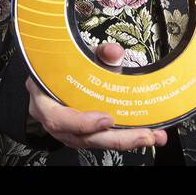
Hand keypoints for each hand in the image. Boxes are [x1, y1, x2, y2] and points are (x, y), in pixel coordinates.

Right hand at [25, 42, 168, 150]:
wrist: (50, 72)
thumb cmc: (60, 65)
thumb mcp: (75, 55)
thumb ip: (96, 54)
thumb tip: (114, 52)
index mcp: (43, 98)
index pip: (57, 118)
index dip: (82, 122)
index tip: (107, 119)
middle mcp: (52, 119)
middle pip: (83, 137)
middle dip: (117, 139)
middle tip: (145, 135)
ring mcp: (66, 130)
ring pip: (94, 142)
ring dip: (125, 141)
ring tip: (152, 136)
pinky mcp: (80, 134)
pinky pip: (100, 139)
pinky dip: (122, 138)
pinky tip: (143, 135)